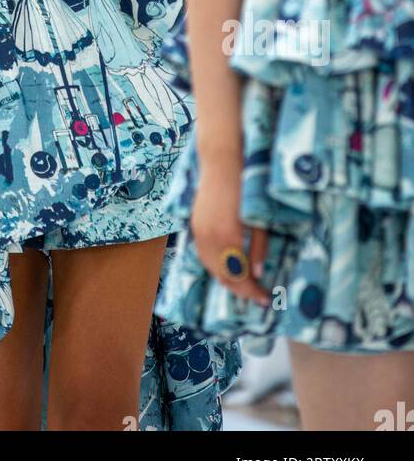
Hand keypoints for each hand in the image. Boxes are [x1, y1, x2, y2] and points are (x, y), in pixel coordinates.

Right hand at [191, 161, 269, 306]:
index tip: (266, 298)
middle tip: (258, 296)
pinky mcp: (195, 226)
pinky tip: (227, 267)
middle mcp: (209, 238)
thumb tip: (258, 274)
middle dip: (241, 290)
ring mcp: (199, 232)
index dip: (252, 291)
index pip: (239, 276)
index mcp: (228, 237)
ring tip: (244, 284)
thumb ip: (258, 248)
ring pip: (211, 268)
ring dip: (227, 280)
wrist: (221, 162)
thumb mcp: (259, 220)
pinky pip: (203, 256)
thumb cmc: (246, 187)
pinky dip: (215, 266)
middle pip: (223, 276)